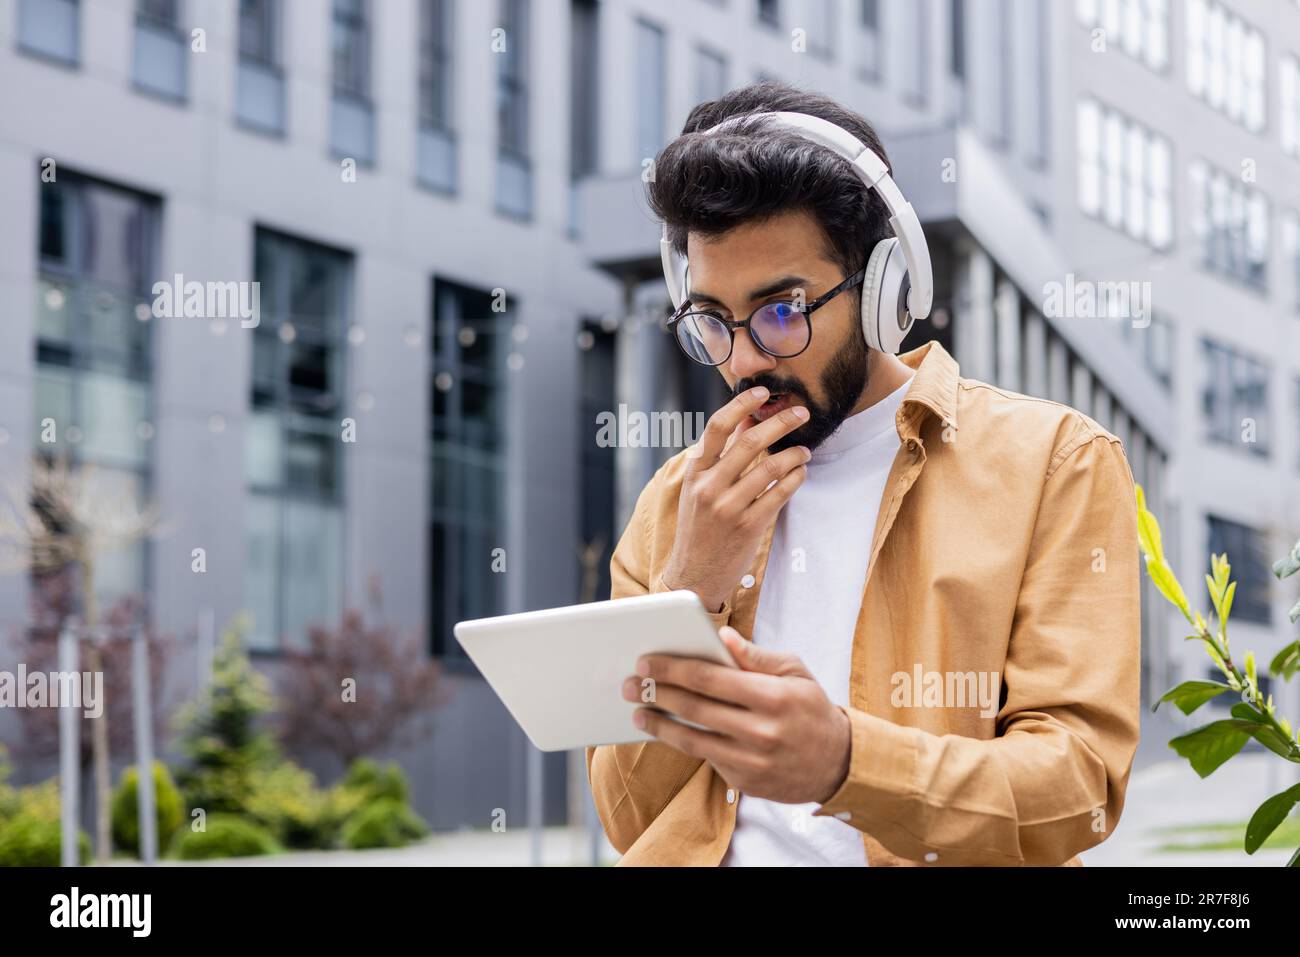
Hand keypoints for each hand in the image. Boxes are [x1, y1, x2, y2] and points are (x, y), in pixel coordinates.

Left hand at [623, 627, 851, 804]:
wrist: (838, 763)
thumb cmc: (810, 708)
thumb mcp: (793, 672)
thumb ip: (754, 656)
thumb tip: (720, 637)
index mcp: (772, 697)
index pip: (710, 679)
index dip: (673, 669)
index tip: (647, 661)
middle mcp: (760, 731)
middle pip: (694, 708)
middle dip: (656, 693)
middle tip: (630, 684)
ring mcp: (751, 761)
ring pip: (692, 739)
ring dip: (659, 725)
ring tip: (638, 711)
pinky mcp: (745, 782)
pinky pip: (706, 758)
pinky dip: (683, 742)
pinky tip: (667, 729)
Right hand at [660, 388, 811, 612]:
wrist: (694, 575)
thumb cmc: (699, 527)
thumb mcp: (699, 488)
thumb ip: (721, 456)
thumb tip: (745, 420)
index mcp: (695, 472)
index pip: (718, 427)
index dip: (742, 404)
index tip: (762, 391)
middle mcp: (709, 486)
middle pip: (750, 441)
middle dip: (781, 421)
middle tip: (801, 412)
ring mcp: (729, 507)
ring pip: (771, 467)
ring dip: (795, 453)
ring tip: (805, 450)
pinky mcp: (748, 526)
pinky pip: (780, 494)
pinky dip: (795, 479)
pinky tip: (801, 473)